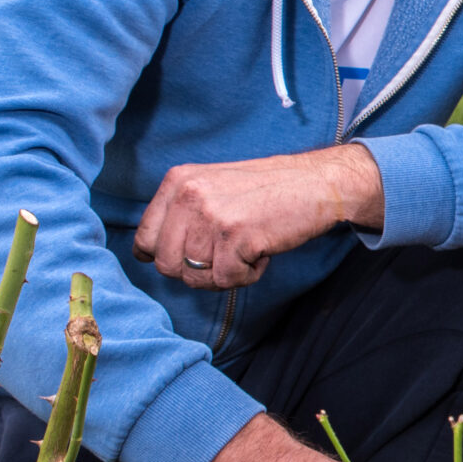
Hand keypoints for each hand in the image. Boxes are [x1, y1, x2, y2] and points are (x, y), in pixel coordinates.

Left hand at [132, 144, 382, 288]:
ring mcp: (211, 214)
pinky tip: (262, 252)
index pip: (145, 239)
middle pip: (167, 265)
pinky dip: (248, 275)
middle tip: (226, 256)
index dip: (166, 258)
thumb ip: (180, 213)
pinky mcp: (236, 235)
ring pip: (196, 277)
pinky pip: (226, 280)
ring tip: (247, 249)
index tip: (190, 257)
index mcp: (177, 181)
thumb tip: (146, 254)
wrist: (317, 184)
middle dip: (197, 271)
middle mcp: (188, 195)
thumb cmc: (268, 191)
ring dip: (225, 273)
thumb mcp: (212, 188)